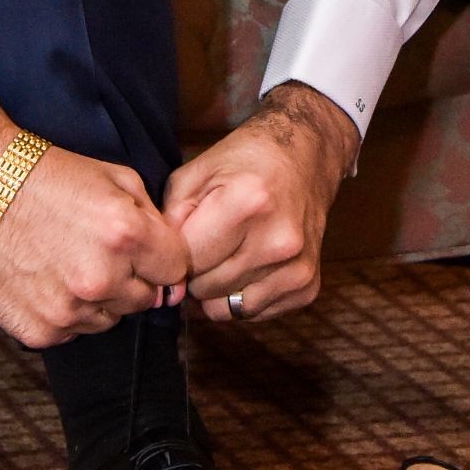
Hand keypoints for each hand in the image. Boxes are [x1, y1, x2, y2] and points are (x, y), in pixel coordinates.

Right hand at [0, 99, 187, 349]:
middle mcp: (101, 278)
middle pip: (146, 299)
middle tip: (98, 251)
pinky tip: (48, 279)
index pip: (176, 271)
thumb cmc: (51, 178)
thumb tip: (175, 268)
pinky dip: (67, 312)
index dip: (162, 258)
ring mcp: (69, 309)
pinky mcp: (41, 330)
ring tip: (68, 261)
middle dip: (132, 278)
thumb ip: (156, 222)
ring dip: (99, 298)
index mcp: (127, 235)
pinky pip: (74, 331)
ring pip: (110, 318)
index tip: (144, 249)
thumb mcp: (117, 178)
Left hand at [161, 84, 357, 326]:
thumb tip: (162, 274)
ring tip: (226, 253)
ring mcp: (296, 269)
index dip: (173, 251)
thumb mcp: (196, 173)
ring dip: (216, 288)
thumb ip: (170, 220)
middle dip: (195, 271)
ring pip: (224, 310)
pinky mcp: (307, 288)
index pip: (186, 260)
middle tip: (206, 242)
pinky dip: (241, 295)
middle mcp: (277, 242)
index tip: (182, 237)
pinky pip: (251, 313)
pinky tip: (250, 263)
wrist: (307, 156)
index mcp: (247, 204)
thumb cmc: (245, 161)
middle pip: (204, 288)